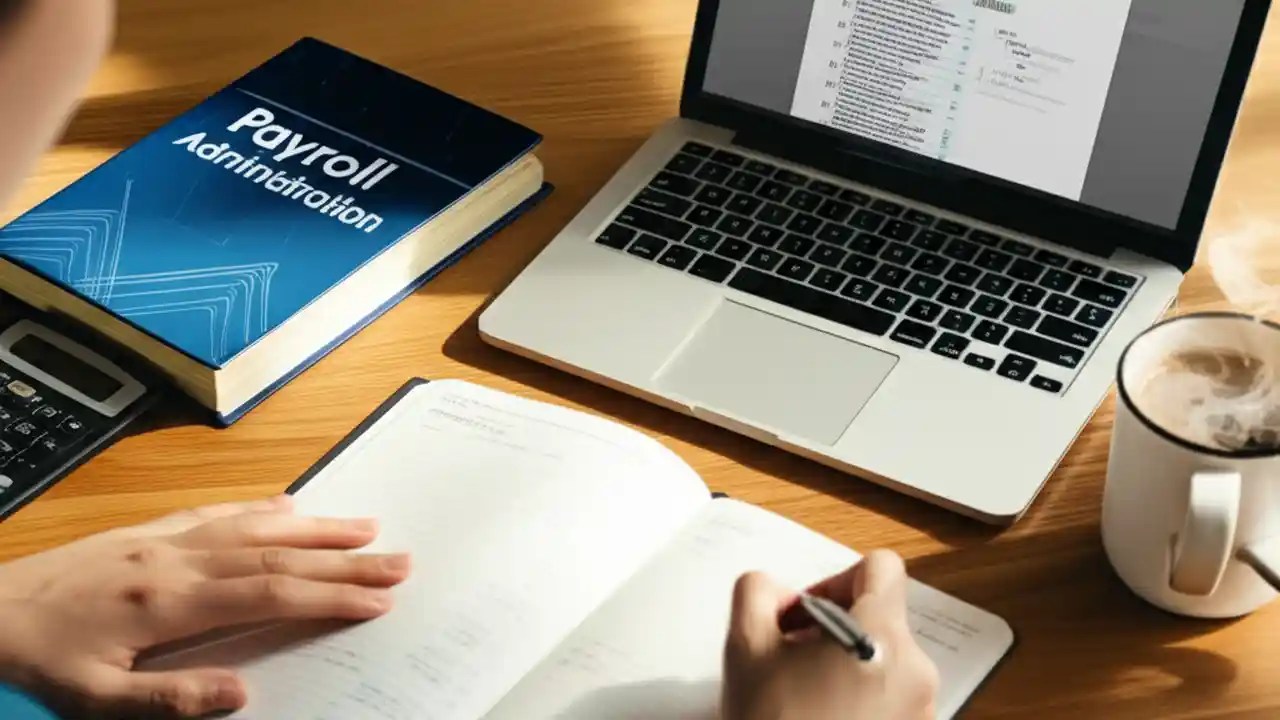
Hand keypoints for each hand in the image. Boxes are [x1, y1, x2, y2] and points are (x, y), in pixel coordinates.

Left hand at [0, 496, 410, 718]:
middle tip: (398, 561)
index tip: (378, 597)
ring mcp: (164, 539)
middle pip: (278, 556)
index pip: (270, 594)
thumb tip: (243, 691)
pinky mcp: (147, 531)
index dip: (329, 594)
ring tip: (365, 527)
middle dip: (343, 560)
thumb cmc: (40, 657)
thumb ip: (172, 696)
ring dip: (315, 527)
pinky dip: (257, 508)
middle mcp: (177, 559)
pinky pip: (215, 512)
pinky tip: (286, 506)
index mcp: (169, 601)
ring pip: (255, 526)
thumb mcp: (97, 698)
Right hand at [721, 550, 938, 719]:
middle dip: (833, 628)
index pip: (881, 568)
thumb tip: (781, 593)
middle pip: (881, 618)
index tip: (808, 613)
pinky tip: (822, 718)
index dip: (837, 578)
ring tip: (804, 695)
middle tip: (791, 657)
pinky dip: (860, 699)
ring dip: (845, 665)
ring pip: (886, 660)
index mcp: (881, 636)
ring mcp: (923, 711)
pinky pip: (893, 699)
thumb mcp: (744, 646)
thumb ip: (758, 591)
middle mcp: (916, 671)